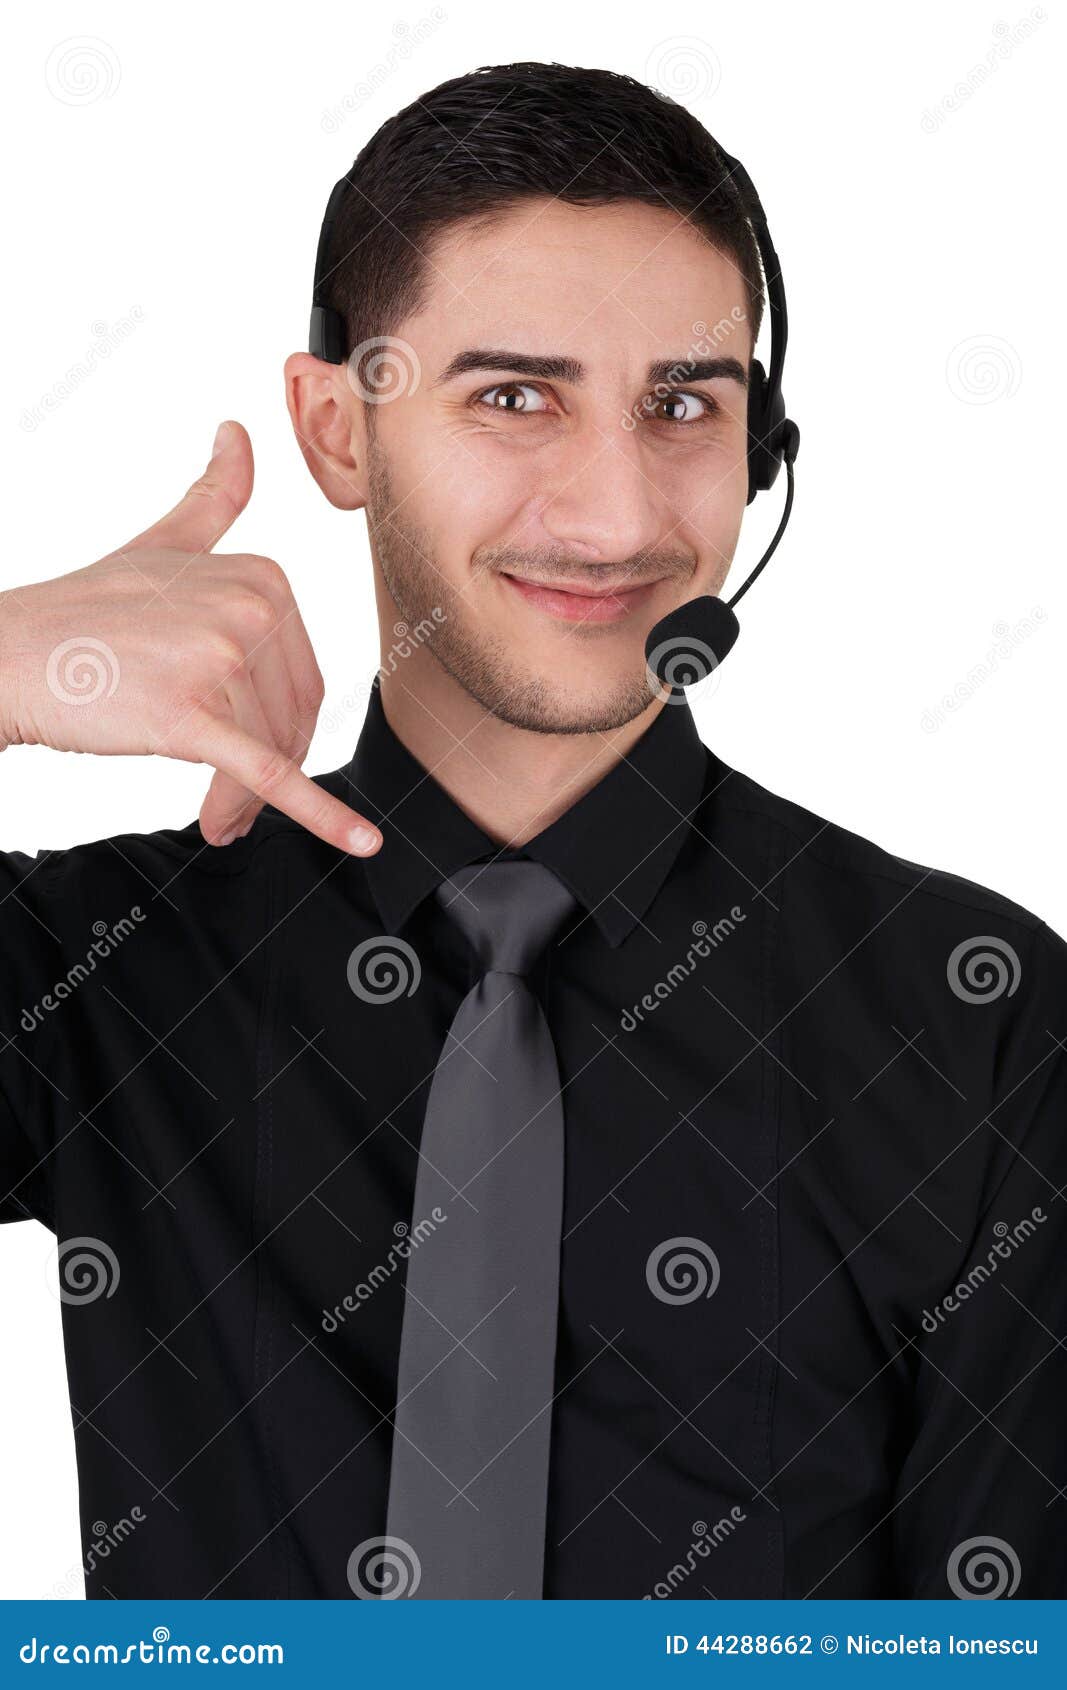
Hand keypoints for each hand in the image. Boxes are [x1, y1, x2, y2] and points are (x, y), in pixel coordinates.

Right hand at [0, 421, 381, 853]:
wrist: (10, 655)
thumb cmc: (85, 610)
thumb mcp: (162, 543)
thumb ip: (212, 496)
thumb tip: (238, 430)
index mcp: (263, 576)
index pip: (304, 679)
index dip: (283, 730)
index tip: (250, 762)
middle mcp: (252, 608)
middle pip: (294, 720)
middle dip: (268, 772)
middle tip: (229, 809)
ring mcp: (222, 657)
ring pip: (272, 754)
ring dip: (246, 803)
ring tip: (216, 822)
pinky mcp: (192, 713)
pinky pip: (268, 774)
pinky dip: (321, 816)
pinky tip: (357, 844)